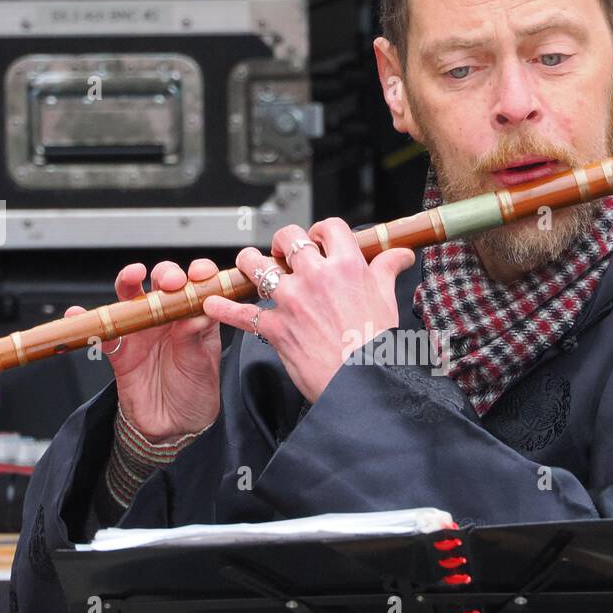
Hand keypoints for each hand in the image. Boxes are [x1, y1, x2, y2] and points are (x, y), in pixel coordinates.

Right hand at [65, 260, 221, 442]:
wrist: (174, 427)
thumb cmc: (195, 392)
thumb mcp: (202, 366)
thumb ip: (194, 338)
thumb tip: (196, 313)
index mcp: (193, 318)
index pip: (196, 287)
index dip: (199, 274)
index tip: (200, 273)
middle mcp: (168, 319)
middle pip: (162, 284)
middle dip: (166, 274)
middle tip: (170, 281)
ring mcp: (142, 332)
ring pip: (130, 299)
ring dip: (128, 282)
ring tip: (131, 276)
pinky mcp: (119, 351)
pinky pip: (101, 332)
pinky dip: (87, 322)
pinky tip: (77, 314)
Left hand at [202, 219, 415, 403]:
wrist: (364, 384)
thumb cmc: (379, 347)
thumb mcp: (387, 302)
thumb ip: (386, 272)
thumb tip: (400, 254)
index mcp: (347, 267)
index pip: (329, 228)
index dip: (321, 231)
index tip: (319, 241)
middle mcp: (315, 277)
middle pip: (288, 239)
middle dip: (283, 243)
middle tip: (284, 254)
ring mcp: (292, 301)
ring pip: (256, 265)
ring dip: (250, 263)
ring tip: (251, 267)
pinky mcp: (277, 328)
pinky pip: (242, 314)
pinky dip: (223, 310)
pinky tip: (213, 305)